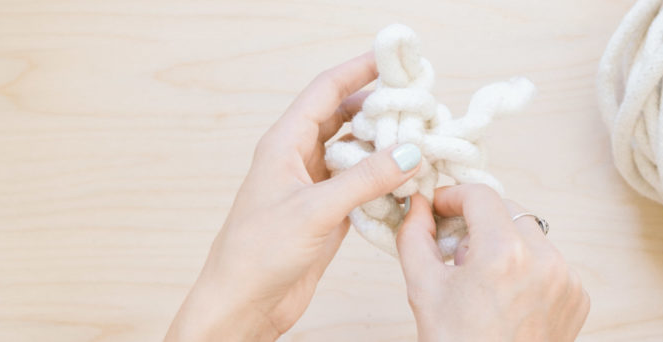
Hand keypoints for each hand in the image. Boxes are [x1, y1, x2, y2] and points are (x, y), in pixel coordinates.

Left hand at [165, 52, 421, 340]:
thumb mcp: (315, 210)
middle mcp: (299, 159)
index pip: (325, 92)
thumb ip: (365, 179)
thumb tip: (409, 151)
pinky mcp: (326, 213)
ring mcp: (313, 186)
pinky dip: (381, 181)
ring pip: (354, 153)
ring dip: (382, 147)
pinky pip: (359, 186)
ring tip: (418, 142)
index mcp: (285, 144)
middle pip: (343, 118)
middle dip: (377, 109)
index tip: (391, 60)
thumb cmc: (257, 252)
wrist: (243, 303)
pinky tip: (405, 182)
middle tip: (415, 105)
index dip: (357, 71)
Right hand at [397, 185, 588, 341]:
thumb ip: (414, 236)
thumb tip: (418, 205)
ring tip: (481, 280)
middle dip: (478, 222)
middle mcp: (544, 261)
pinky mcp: (577, 297)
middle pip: (507, 210)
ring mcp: (566, 279)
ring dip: (503, 243)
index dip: (453, 197)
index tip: (439, 208)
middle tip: (454, 249)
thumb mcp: (423, 287)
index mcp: (504, 253)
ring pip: (530, 234)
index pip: (480, 195)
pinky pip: (549, 261)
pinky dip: (526, 267)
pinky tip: (505, 294)